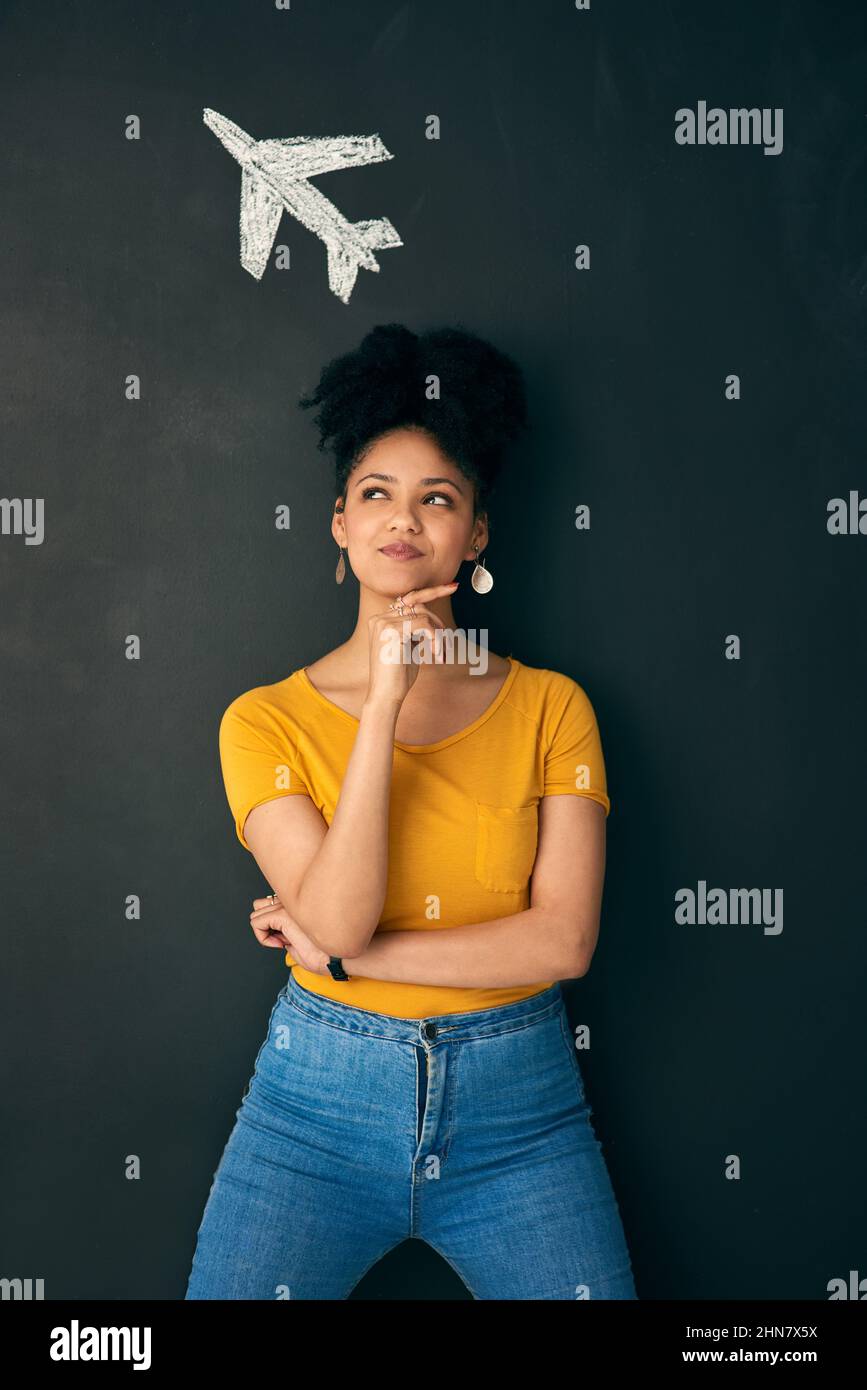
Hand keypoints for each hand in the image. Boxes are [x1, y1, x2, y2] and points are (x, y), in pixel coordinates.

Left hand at [250, 896, 331, 975]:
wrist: (340, 958)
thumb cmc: (326, 954)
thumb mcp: (301, 940)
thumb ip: (287, 931)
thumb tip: (275, 933)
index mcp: (300, 904)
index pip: (271, 903)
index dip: (271, 925)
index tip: (286, 939)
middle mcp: (294, 901)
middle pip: (260, 905)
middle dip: (266, 926)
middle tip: (283, 940)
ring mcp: (289, 906)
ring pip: (256, 914)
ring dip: (264, 932)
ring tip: (282, 942)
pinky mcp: (284, 915)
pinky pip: (256, 923)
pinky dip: (262, 938)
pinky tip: (280, 944)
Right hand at [366, 582, 457, 706]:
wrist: (385, 696)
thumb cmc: (398, 677)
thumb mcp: (409, 649)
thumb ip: (415, 632)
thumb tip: (432, 621)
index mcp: (381, 621)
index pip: (409, 599)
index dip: (433, 591)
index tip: (453, 586)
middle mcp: (380, 619)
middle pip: (417, 604)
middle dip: (438, 619)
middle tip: (449, 639)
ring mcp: (384, 624)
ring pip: (423, 616)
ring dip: (439, 635)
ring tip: (442, 653)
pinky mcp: (392, 632)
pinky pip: (424, 626)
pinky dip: (436, 640)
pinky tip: (437, 656)